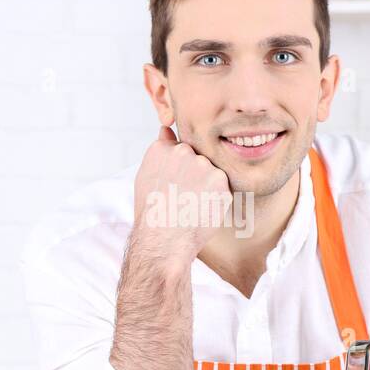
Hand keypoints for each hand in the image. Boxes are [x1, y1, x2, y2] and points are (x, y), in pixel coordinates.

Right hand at [132, 126, 231, 262]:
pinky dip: (216, 200)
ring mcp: (203, 165)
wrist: (163, 240)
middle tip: (182, 198)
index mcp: (162, 148)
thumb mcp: (146, 175)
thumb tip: (167, 129)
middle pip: (198, 159)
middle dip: (194, 176)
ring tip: (190, 205)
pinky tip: (201, 210)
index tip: (172, 186)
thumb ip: (161, 149)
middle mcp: (183, 151)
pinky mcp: (221, 182)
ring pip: (212, 173)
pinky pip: (222, 188)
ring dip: (207, 187)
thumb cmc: (152, 213)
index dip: (178, 171)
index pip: (180, 149)